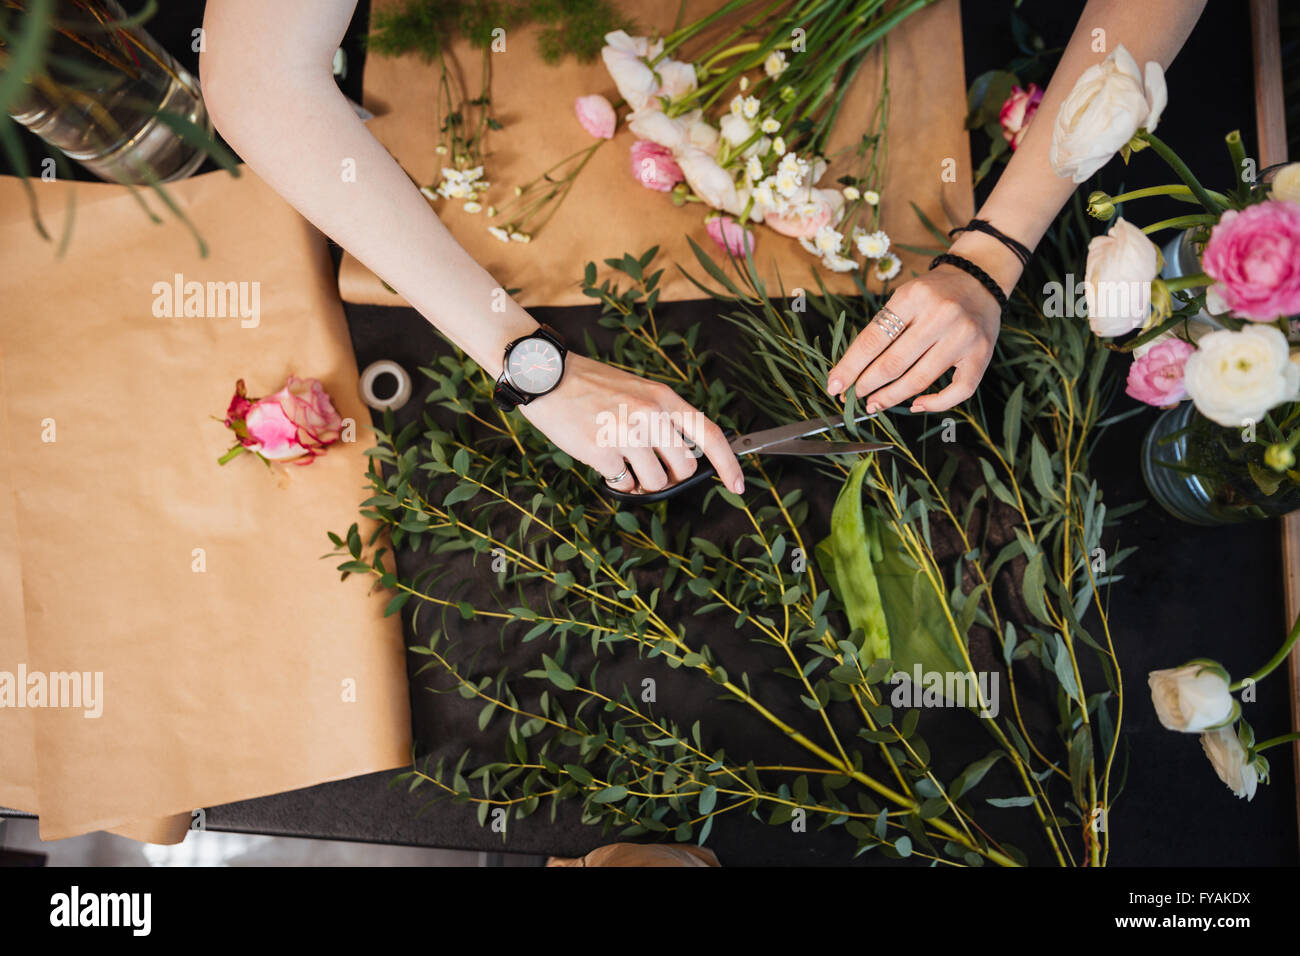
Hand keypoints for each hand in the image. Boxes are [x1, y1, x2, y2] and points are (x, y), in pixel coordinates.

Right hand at [520, 353, 743, 495]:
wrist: (546, 377)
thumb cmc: (590, 386)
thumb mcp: (637, 391)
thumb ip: (662, 417)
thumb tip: (681, 456)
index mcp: (663, 398)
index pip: (708, 434)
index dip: (728, 464)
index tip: (738, 485)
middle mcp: (650, 415)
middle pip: (684, 468)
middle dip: (671, 476)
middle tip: (650, 468)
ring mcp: (626, 434)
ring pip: (655, 483)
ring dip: (642, 483)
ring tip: (624, 466)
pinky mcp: (602, 452)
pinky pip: (623, 484)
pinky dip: (617, 482)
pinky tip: (603, 464)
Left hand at [826, 262, 1002, 413]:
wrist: (980, 280)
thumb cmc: (934, 292)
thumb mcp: (904, 297)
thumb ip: (882, 329)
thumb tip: (851, 371)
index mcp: (913, 297)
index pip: (872, 340)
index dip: (850, 368)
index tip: (834, 386)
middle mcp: (940, 315)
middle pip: (893, 364)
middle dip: (867, 385)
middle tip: (854, 396)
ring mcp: (963, 336)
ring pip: (919, 380)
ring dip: (891, 397)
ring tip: (875, 403)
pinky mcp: (982, 354)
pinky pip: (958, 391)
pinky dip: (934, 404)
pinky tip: (915, 405)